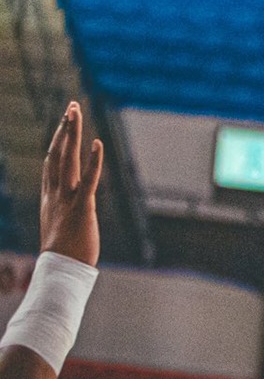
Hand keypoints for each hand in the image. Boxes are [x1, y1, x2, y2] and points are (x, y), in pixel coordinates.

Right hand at [40, 102, 102, 265]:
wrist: (61, 271)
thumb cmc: (64, 253)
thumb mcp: (60, 225)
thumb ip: (63, 211)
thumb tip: (68, 208)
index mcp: (50, 197)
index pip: (52, 162)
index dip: (58, 140)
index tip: (63, 122)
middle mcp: (56, 194)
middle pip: (58, 153)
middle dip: (64, 128)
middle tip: (71, 106)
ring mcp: (67, 199)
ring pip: (68, 160)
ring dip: (72, 134)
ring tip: (76, 112)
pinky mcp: (82, 207)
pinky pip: (88, 180)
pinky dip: (93, 160)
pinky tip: (97, 143)